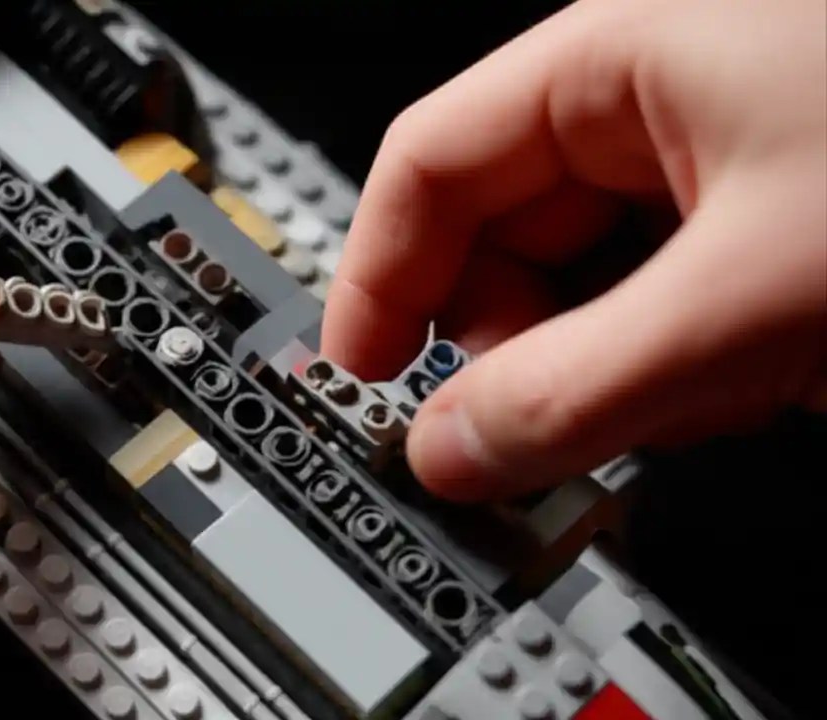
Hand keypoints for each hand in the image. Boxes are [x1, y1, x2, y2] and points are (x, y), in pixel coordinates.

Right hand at [324, 0, 825, 499]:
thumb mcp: (747, 297)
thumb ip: (577, 388)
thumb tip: (451, 447)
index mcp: (620, 56)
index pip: (429, 161)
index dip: (378, 275)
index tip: (364, 374)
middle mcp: (652, 103)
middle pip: (500, 241)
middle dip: (516, 347)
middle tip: (534, 423)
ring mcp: (709, 168)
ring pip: (581, 294)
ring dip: (610, 372)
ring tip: (697, 392)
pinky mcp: (756, 232)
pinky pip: (656, 316)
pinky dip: (675, 372)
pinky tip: (740, 383)